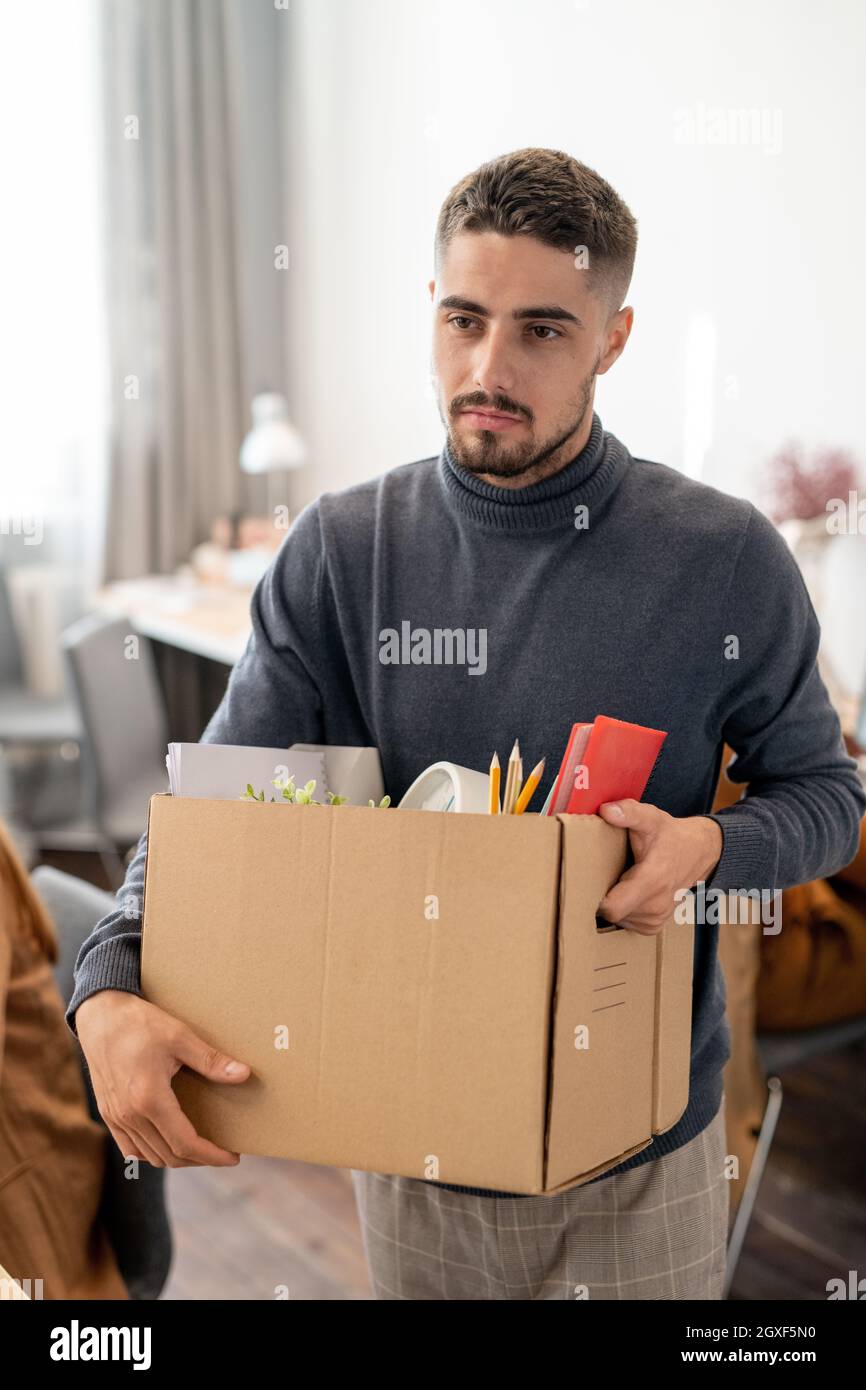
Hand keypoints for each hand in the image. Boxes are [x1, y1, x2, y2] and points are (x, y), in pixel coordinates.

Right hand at [75, 990, 250, 1167]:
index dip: (212, 1155)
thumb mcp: (180, 1037)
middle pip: (169, 1156)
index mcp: (149, 1099)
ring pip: (150, 1156)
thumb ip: (211, 1061)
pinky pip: (130, 1149)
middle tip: (223, 1152)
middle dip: (200, 1159)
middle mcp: (130, 1115)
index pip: (185, 1143)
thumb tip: (244, 1075)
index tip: (233, 1157)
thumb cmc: (140, 1023)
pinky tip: (168, 1144)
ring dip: (177, 1158)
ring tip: (201, 1148)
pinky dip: (152, 1154)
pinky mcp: (108, 1114)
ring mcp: (116, 1117)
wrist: (101, 1014)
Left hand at [596, 800, 722, 935]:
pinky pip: (627, 923)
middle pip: (611, 913)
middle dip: (600, 897)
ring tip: (617, 880)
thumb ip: (629, 813)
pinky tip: (626, 891)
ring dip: (613, 903)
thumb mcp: (651, 818)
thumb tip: (606, 810)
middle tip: (598, 875)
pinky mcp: (654, 925)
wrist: (699, 853)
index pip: (613, 907)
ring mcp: (656, 918)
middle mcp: (655, 904)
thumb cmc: (671, 835)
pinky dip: (623, 910)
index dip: (594, 897)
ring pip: (618, 919)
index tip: (585, 882)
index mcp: (652, 880)